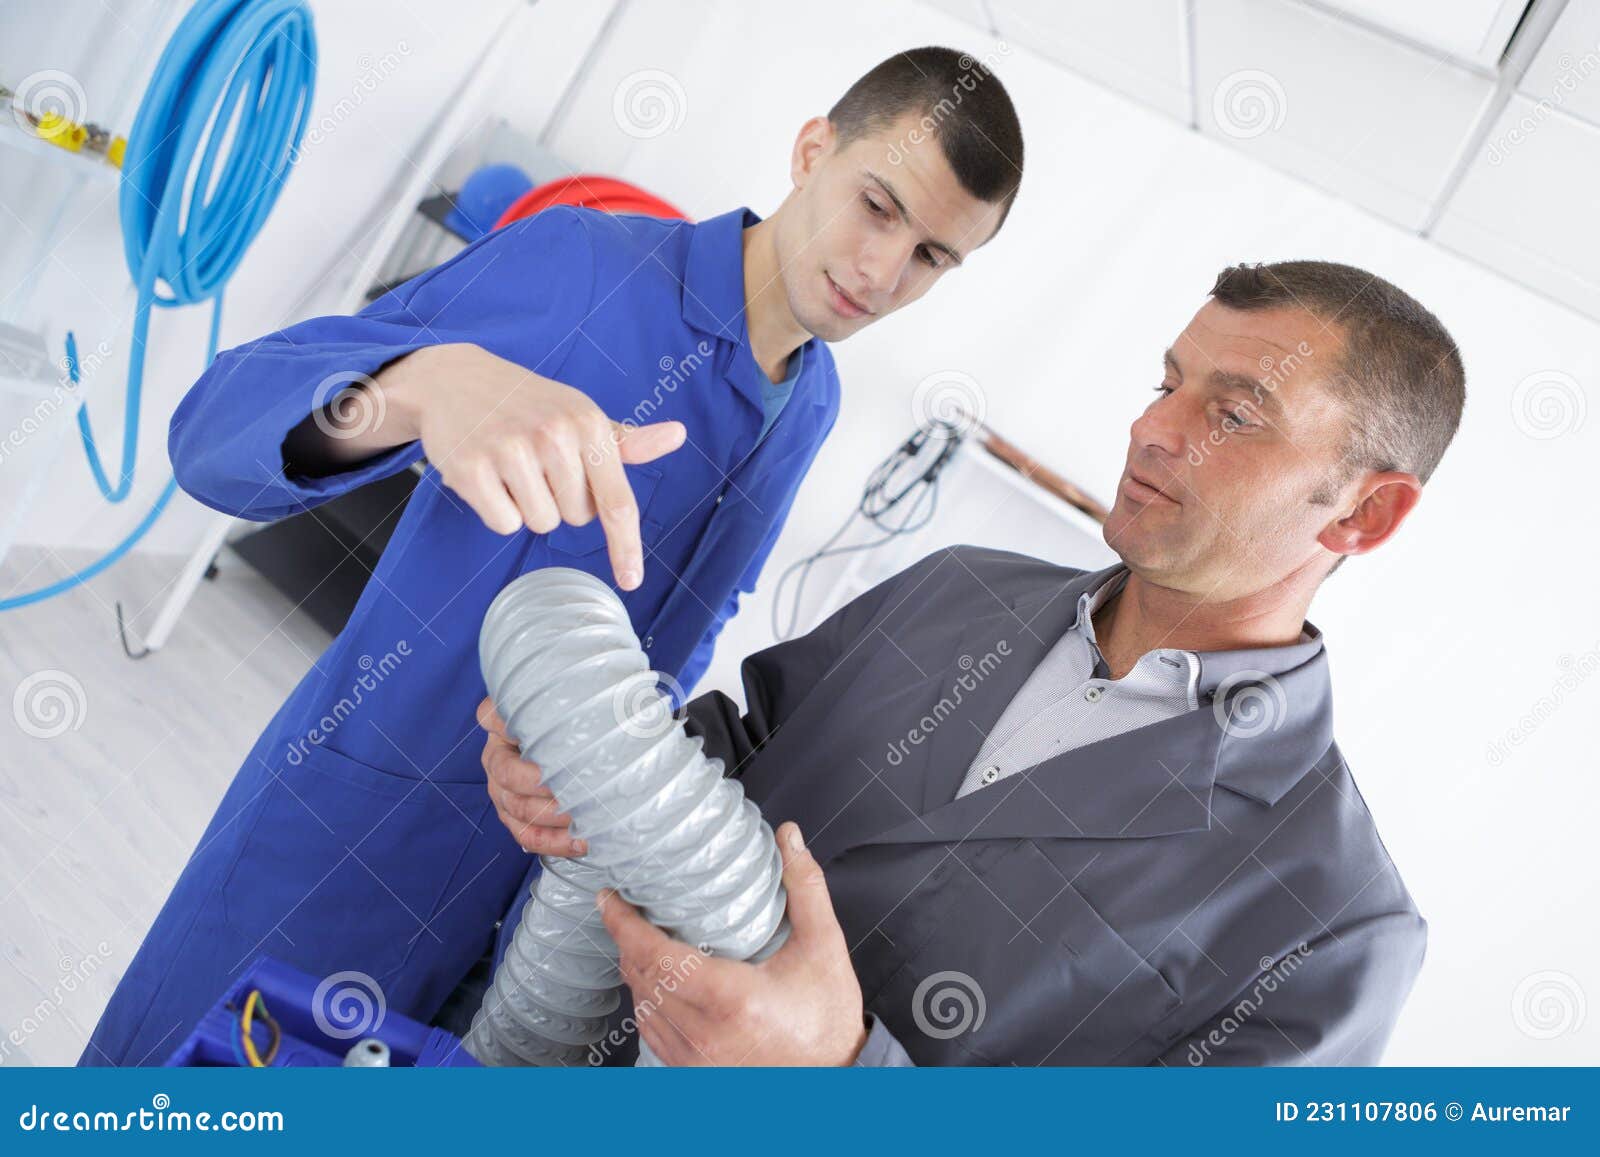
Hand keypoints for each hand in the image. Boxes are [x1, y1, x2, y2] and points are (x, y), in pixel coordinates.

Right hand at [388, 343, 683, 588]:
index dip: (626, 546)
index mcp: (587, 424)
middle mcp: (553, 435)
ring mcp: (510, 450)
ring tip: (512, 467)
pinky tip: (490, 475)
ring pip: (540, 524)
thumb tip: (678, 435)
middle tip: (538, 464)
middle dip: (561, 501)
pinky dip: (497, 509)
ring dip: (529, 506)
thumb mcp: (580, 414)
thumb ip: (628, 441)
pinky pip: (503, 523)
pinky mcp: (471, 468)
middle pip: (576, 519)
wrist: (454, 379)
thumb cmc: (529, 404)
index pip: (616, 501)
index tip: (631, 580)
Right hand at [478, 695, 585, 856]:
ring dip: (552, 815)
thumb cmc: (580, 723)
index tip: (539, 731)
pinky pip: (527, 835)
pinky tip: (581, 841)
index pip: (491, 717)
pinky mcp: (514, 818)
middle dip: (540, 784)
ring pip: (516, 808)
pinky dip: (554, 842)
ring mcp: (501, 789)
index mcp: (502, 721)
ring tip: (583, 815)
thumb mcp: (579, 704)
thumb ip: (584, 699)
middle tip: (573, 786)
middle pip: (506, 772)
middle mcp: (496, 755)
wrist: (582, 750)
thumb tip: (628, 699)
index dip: (508, 724)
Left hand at [597, 822, 868, 1065]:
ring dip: (635, 972)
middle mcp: (704, 1035)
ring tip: (636, 940)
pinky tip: (657, 983)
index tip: (609, 898)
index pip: (655, 957)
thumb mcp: (824, 947)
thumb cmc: (829, 1019)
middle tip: (620, 908)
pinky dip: (648, 1004)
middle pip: (641, 979)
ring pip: (642, 1009)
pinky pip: (654, 1034)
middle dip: (625, 941)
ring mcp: (695, 1061)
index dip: (624, 924)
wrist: (839, 1079)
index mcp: (730, 1000)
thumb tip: (788, 837)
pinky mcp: (695, 1074)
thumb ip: (805, 888)